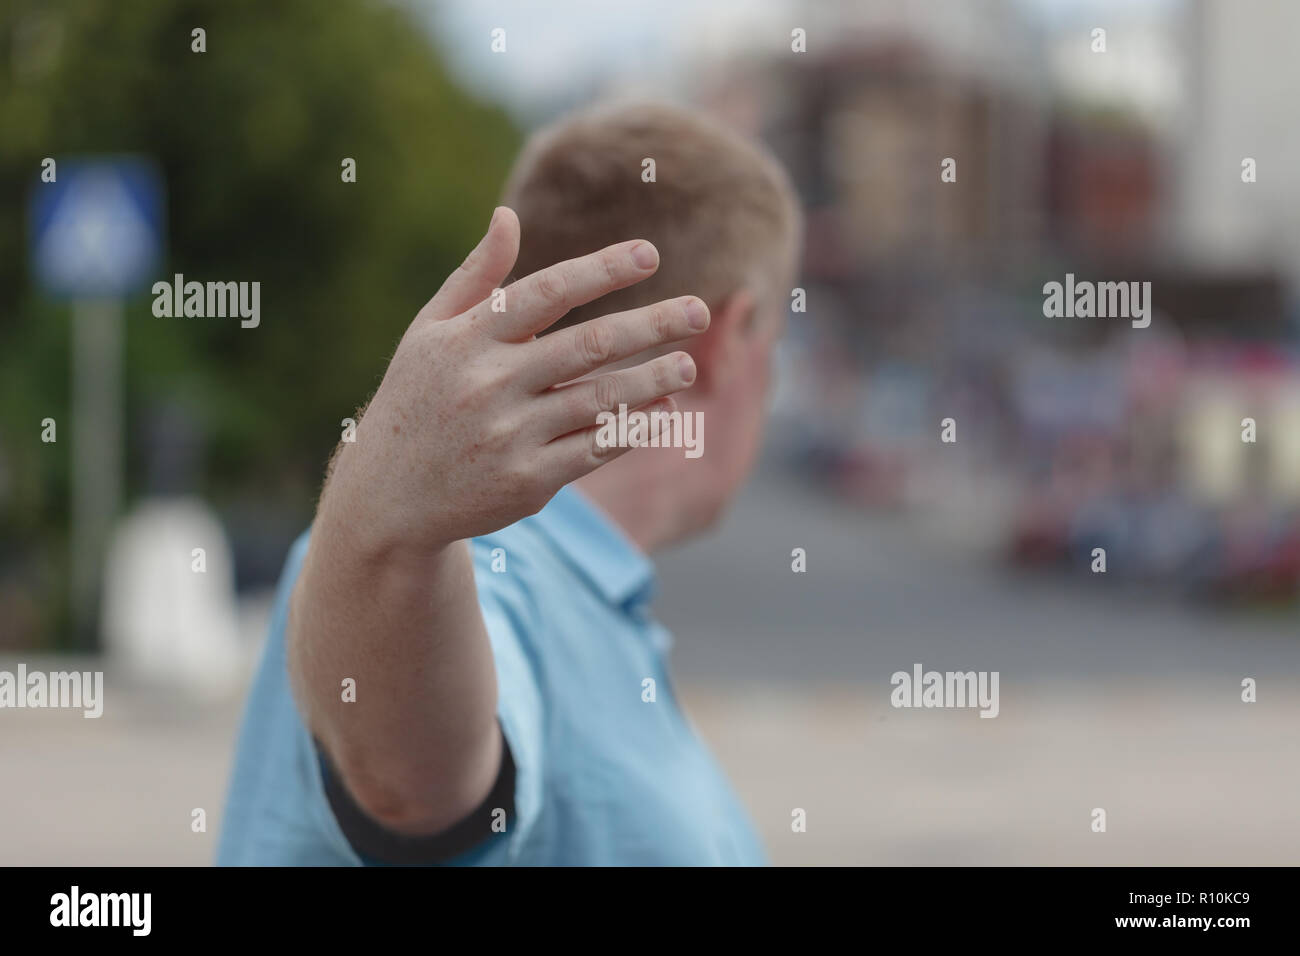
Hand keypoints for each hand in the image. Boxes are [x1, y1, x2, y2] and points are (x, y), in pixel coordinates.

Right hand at [327, 206, 709, 552]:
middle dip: (651, 325)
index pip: (547, 292)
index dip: (602, 270)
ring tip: (688, 364)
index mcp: (466, 340)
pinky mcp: (527, 481)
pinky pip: (595, 448)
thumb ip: (475, 277)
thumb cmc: (417, 400)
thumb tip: (508, 215)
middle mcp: (489, 385)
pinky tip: (663, 409)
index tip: (650, 254)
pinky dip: (633, 427)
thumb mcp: (429, 333)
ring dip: (652, 380)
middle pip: (588, 345)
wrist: (388, 498)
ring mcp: (510, 436)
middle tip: (699, 311)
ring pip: (600, 399)